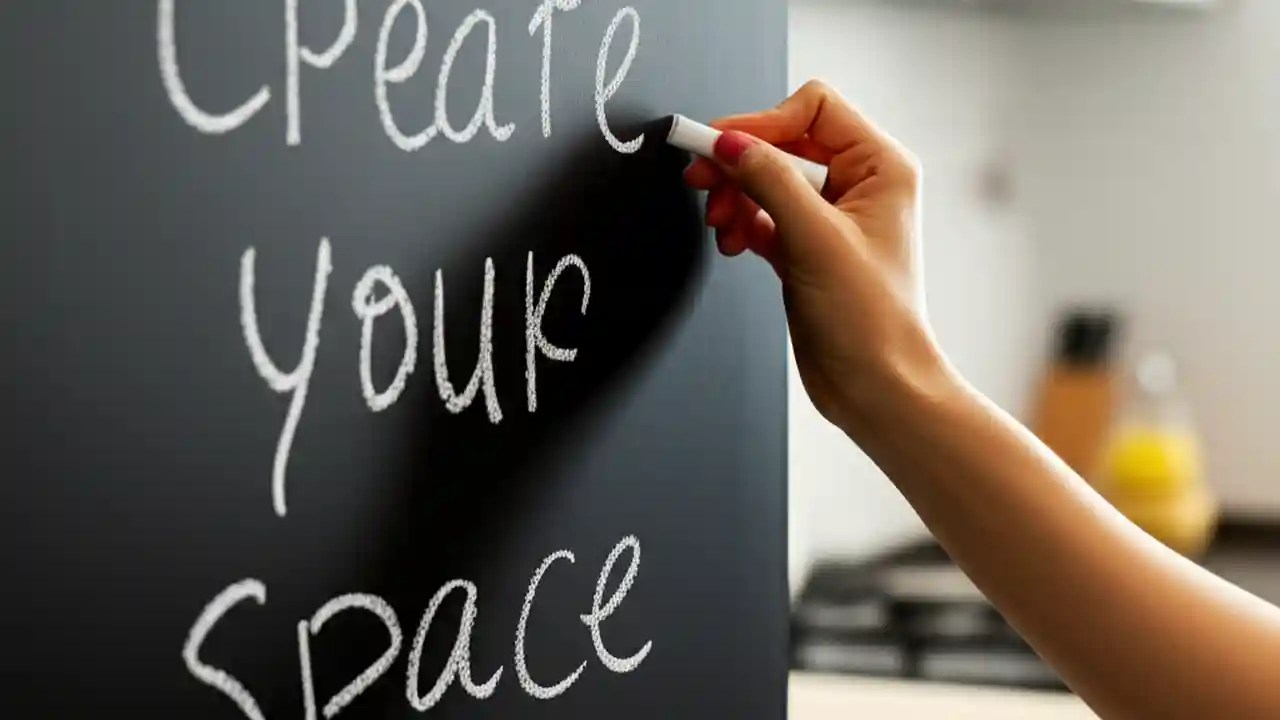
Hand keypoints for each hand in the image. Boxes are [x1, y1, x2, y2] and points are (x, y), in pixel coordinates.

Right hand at [684, 80, 950, 436]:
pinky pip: (762, 215)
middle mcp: (859, 184)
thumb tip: (729, 143)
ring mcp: (830, 217)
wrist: (877, 387)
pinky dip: (742, 223)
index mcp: (881, 166)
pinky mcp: (806, 248)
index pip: (813, 109)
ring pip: (766, 180)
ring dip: (736, 196)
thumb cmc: (873, 321)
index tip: (721, 145)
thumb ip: (769, 182)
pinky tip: (735, 243)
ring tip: (722, 224)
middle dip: (741, 163)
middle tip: (701, 178)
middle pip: (782, 143)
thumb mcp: (816, 240)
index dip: (763, 123)